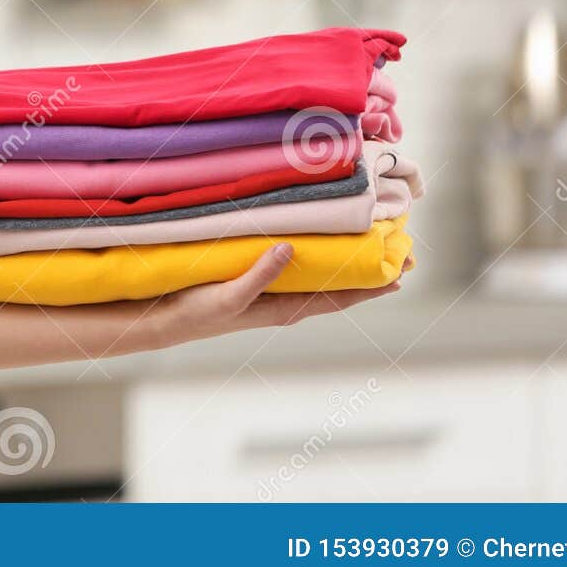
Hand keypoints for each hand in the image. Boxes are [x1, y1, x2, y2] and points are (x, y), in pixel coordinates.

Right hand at [140, 244, 412, 349]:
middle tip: (401, 253)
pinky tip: (319, 245)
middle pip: (336, 288)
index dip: (369, 288)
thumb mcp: (228, 296)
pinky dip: (317, 260)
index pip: (337, 298)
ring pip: (319, 279)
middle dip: (368, 274)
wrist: (165, 321)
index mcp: (283, 308)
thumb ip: (259, 275)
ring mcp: (270, 293)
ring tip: (370, 247)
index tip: (400, 275)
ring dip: (346, 265)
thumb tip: (291, 249)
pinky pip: (297, 271)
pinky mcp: (256, 283)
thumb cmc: (196, 312)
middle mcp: (283, 302)